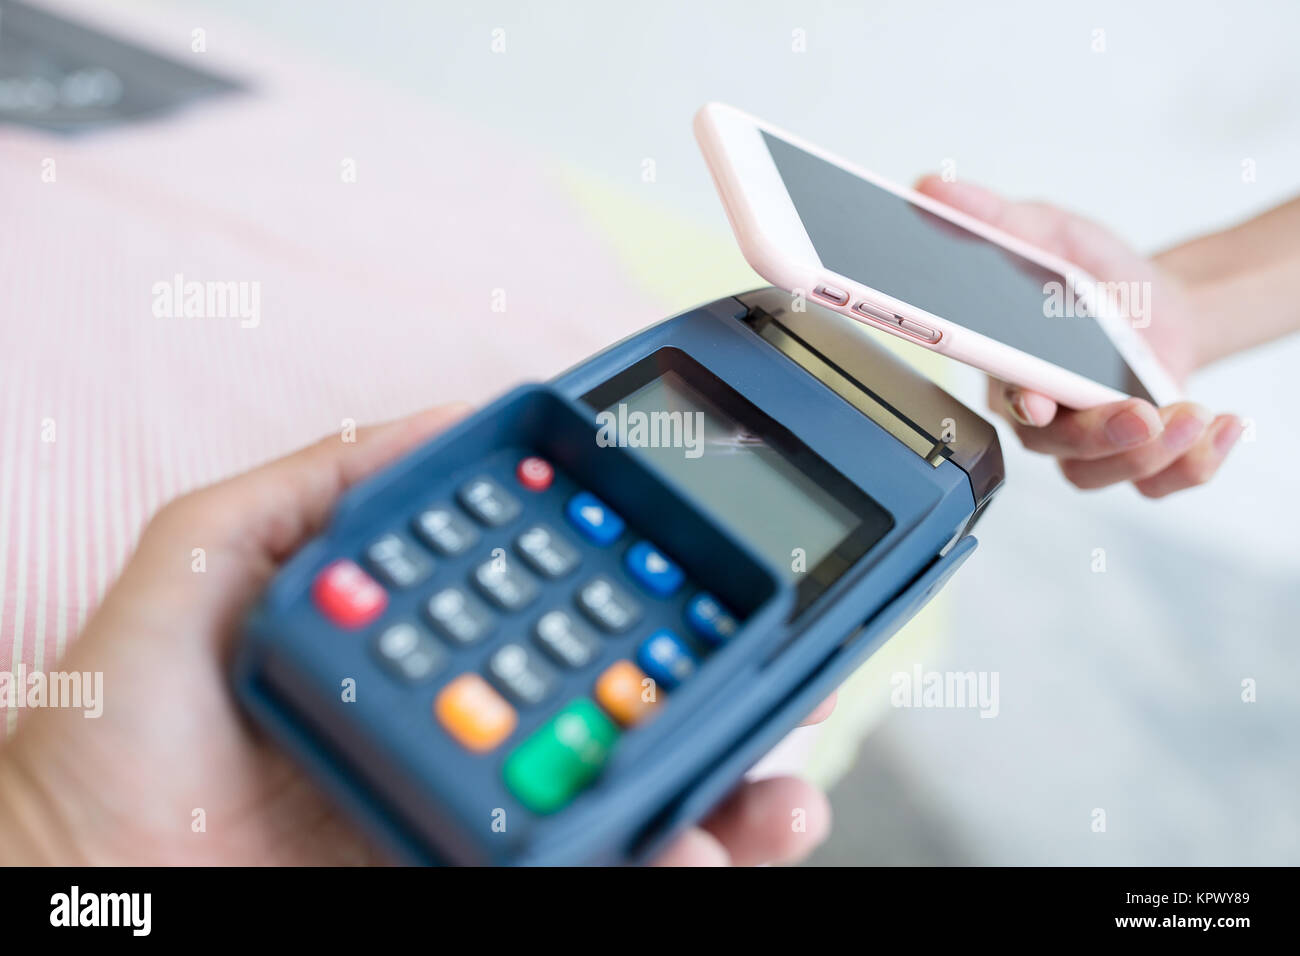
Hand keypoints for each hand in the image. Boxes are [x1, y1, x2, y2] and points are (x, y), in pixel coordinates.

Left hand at [0, 405, 829, 865]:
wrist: (78, 868)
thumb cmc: (119, 722)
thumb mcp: (215, 555)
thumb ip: (332, 480)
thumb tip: (457, 418)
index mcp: (435, 648)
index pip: (570, 613)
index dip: (655, 599)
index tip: (723, 580)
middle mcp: (472, 727)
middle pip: (625, 711)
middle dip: (723, 705)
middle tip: (785, 695)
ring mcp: (480, 811)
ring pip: (631, 801)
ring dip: (724, 795)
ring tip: (774, 792)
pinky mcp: (481, 872)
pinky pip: (592, 866)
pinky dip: (665, 858)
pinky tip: (692, 845)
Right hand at [915, 176, 1243, 497]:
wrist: (1159, 304)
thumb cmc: (1094, 278)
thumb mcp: (1051, 234)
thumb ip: (996, 220)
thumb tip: (933, 187)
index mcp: (1008, 366)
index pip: (998, 391)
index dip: (1014, 400)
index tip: (1036, 401)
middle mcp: (1040, 413)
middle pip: (1053, 445)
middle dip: (1099, 437)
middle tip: (1140, 413)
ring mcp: (1084, 441)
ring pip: (1098, 473)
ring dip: (1150, 452)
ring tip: (1193, 413)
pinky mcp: (1133, 456)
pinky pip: (1153, 486)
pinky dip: (1191, 465)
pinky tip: (1219, 427)